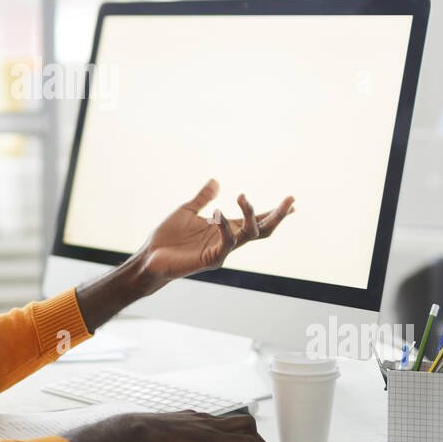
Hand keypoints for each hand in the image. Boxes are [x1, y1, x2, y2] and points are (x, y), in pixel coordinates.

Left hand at [133, 179, 294, 291]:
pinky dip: (224, 227)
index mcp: (225, 228)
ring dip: (250, 215)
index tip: (291, 203)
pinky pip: (226, 243)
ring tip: (243, 196)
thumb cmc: (168, 238)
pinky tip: (217, 214)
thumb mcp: (187, 211)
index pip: (255, 220)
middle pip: (262, 229)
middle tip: (290, 201)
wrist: (151, 257)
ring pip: (249, 235)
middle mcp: (228, 240)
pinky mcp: (211, 259)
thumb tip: (216, 181)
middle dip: (277, 216)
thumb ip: (203, 198)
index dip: (273, 212)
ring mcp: (222, 251)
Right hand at [135, 409, 275, 441]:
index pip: (226, 422)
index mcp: (196, 419)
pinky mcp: (214, 439)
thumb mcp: (164, 437)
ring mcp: (212, 427)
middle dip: (259, 440)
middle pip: (244, 420)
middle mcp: (208, 419)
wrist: (139, 431)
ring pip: (249, 427)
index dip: (238, 437)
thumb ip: (173, 439)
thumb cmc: (146, 436)